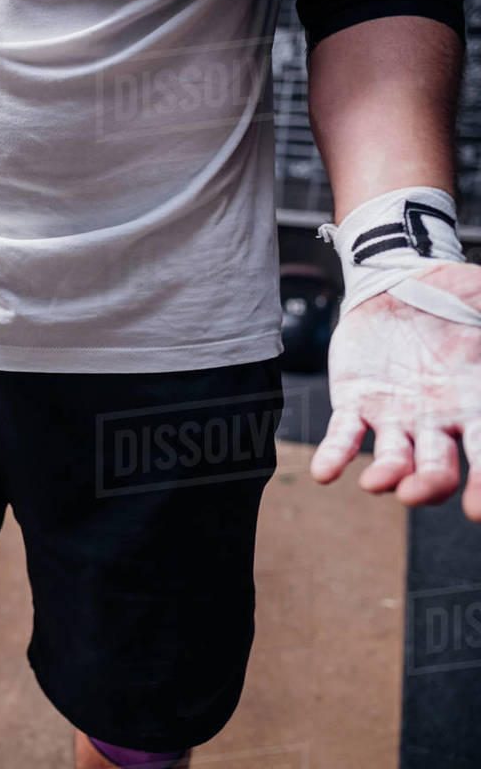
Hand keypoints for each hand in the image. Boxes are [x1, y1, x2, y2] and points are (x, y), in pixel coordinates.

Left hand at [310, 263, 480, 520]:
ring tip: (377, 483)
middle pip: (438, 468)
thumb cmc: (459, 299)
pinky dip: (334, 455)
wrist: (402, 283)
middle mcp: (441, 421)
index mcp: (480, 405)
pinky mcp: (357, 403)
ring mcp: (398, 416)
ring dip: (386, 475)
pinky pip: (343, 435)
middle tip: (419, 495)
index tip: (479, 509)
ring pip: (393, 459)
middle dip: (432, 486)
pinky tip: (325, 473)